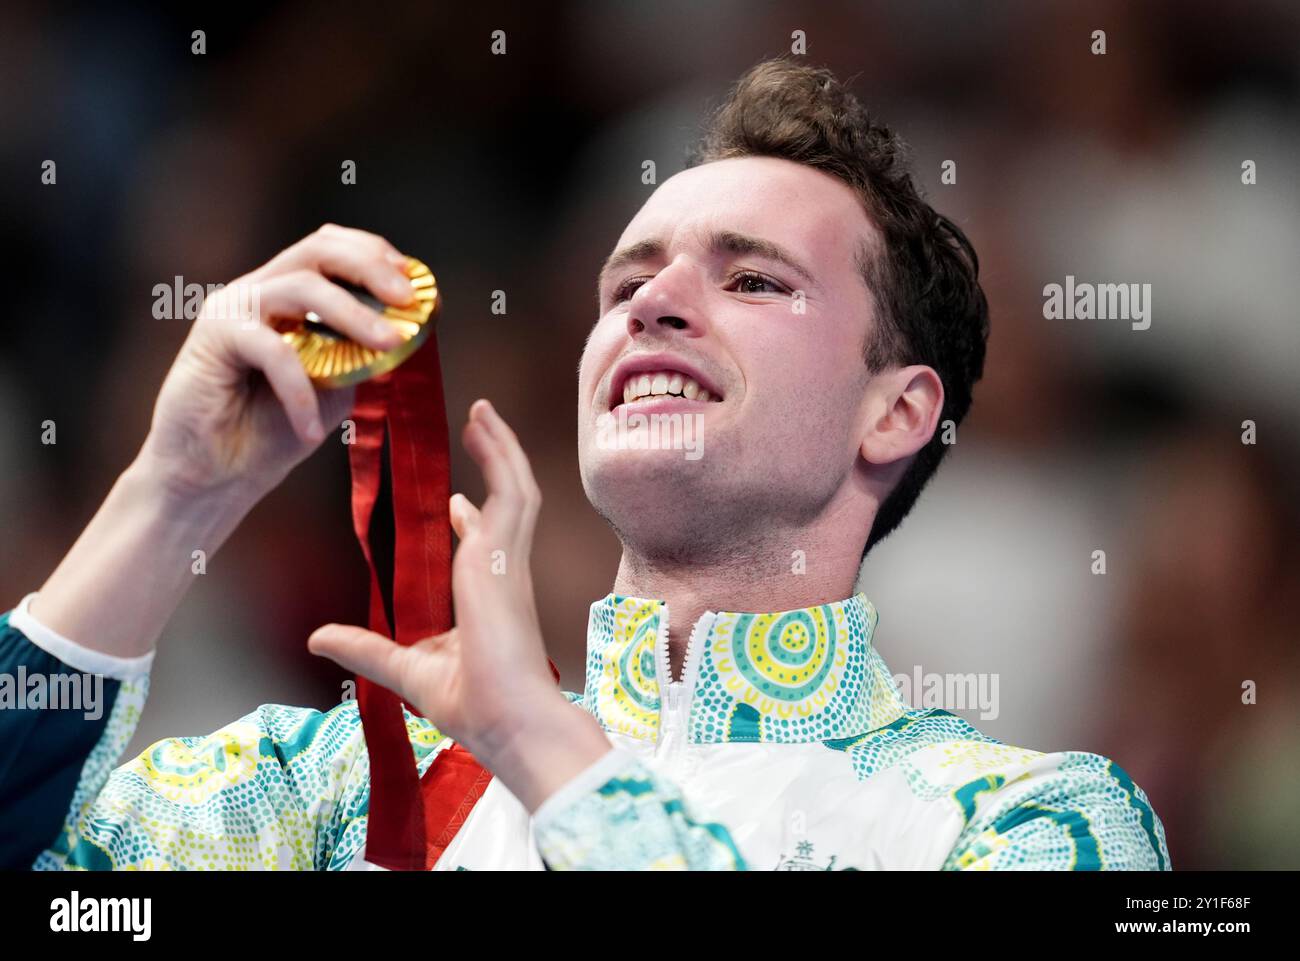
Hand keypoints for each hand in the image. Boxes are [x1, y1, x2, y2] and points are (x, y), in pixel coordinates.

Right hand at [137, 223, 414, 503]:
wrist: (214, 476)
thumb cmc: (273, 431)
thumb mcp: (335, 384)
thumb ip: (362, 351)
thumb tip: (410, 327)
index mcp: (288, 293)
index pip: (333, 249)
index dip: (378, 258)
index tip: (419, 287)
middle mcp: (260, 289)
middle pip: (318, 250)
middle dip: (371, 268)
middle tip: (408, 299)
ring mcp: (234, 307)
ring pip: (302, 288)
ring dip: (354, 316)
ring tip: (390, 346)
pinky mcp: (213, 337)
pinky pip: (274, 351)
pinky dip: (301, 391)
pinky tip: (314, 430)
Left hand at [307, 400, 611, 811]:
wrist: (509, 719)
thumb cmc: (476, 704)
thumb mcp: (406, 669)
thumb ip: (365, 648)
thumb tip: (318, 638)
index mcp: (491, 597)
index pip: (486, 544)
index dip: (474, 519)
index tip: (457, 504)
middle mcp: (506, 571)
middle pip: (511, 501)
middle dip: (497, 461)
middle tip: (479, 427)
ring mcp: (510, 559)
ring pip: (517, 486)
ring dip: (502, 447)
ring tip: (482, 412)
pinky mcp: (506, 552)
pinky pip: (512, 489)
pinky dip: (501, 454)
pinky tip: (483, 426)